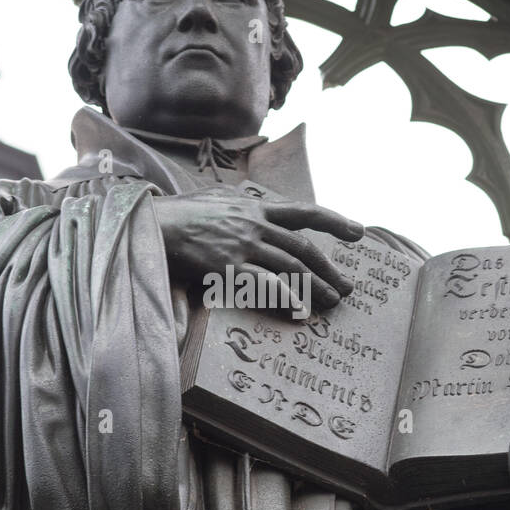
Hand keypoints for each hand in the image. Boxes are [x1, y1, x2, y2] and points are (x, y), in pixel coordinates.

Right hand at [152, 190, 363, 310]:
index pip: (303, 212)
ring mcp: (243, 246)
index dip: (334, 221)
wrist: (151, 224)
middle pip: (303, 249)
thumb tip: (253, 204)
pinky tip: (301, 312)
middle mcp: (254, 224)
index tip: (358, 231)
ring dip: (316, 287)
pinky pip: (267, 286)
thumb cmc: (179, 214)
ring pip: (292, 269)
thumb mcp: (215, 198)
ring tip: (332, 301)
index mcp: (253, 206)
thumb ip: (239, 204)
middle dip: (329, 269)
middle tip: (346, 286)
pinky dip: (288, 298)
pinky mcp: (229, 268)